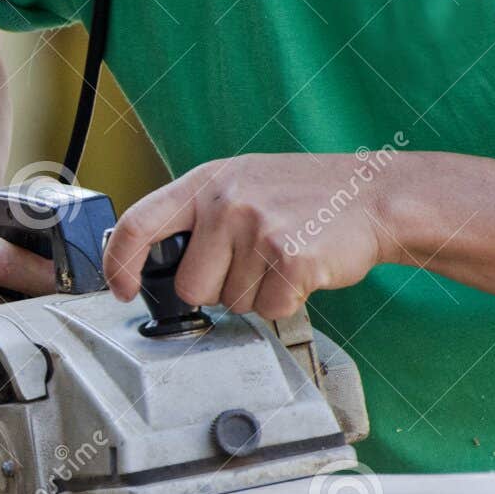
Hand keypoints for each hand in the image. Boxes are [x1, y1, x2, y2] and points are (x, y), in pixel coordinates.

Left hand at [103, 153, 399, 319]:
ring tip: (282, 259)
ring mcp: (257, 229)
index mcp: (206, 183)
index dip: (121, 265)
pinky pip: (270, 310)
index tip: (122, 289)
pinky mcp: (289, 259)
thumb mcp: (240, 184)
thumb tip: (151, 264)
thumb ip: (197, 216)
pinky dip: (287, 302)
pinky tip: (302, 270)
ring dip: (258, 294)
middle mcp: (226, 203)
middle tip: (253, 262)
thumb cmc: (304, 196)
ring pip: (232, 303)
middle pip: (191, 287)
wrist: (373, 195)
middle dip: (219, 288)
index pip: (138, 225)